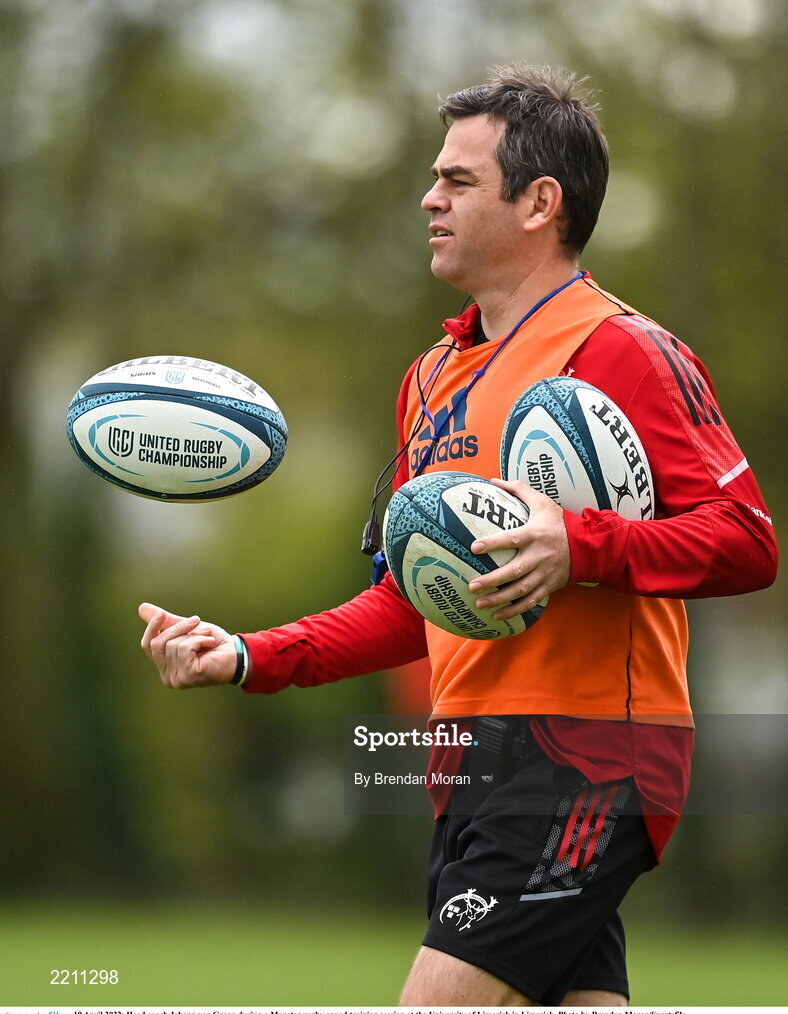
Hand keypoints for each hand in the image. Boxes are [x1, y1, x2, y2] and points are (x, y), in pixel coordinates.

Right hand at [138, 602, 236, 688]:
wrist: (237, 653)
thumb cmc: (213, 643)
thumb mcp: (188, 629)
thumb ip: (167, 622)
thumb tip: (142, 608)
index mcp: (165, 667)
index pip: (147, 645)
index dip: (151, 628)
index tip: (161, 614)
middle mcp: (168, 677)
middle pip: (158, 643)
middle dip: (178, 627)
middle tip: (197, 621)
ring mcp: (177, 679)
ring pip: (172, 645)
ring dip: (193, 635)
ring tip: (208, 637)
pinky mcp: (188, 676)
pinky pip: (184, 648)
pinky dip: (199, 640)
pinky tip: (209, 644)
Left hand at [467, 479, 570, 619]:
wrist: (587, 544)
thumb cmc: (558, 521)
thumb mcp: (541, 501)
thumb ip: (518, 489)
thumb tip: (492, 480)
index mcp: (535, 534)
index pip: (512, 539)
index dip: (494, 543)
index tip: (474, 547)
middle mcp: (539, 556)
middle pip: (514, 571)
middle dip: (492, 580)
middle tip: (472, 586)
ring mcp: (545, 573)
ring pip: (521, 590)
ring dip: (500, 599)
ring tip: (479, 603)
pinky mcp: (549, 586)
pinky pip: (531, 601)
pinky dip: (515, 610)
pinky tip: (497, 615)